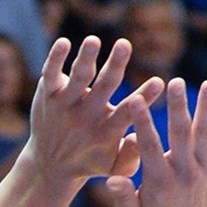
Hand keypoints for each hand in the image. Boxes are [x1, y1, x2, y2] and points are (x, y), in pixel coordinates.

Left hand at [28, 36, 162, 184]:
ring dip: (86, 57)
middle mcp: (86, 115)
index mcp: (106, 130)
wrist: (48, 163)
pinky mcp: (47, 94)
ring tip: (93, 40)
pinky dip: (56, 58)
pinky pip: (51, 74)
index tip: (159, 81)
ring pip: (78, 77)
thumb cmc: (91, 161)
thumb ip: (132, 157)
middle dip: (115, 65)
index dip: (143, 97)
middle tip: (124, 44)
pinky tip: (63, 42)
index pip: (127, 112)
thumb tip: (140, 137)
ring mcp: (65, 103)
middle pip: (103, 87)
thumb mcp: (114, 167)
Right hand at [105, 78, 206, 206]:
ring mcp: (204, 169)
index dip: (143, 123)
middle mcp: (185, 173)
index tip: (137, 101)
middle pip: (182, 134)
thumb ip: (122, 198)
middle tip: (175, 82)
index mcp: (160, 182)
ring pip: (206, 133)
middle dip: (179, 107)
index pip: (150, 147)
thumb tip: (113, 179)